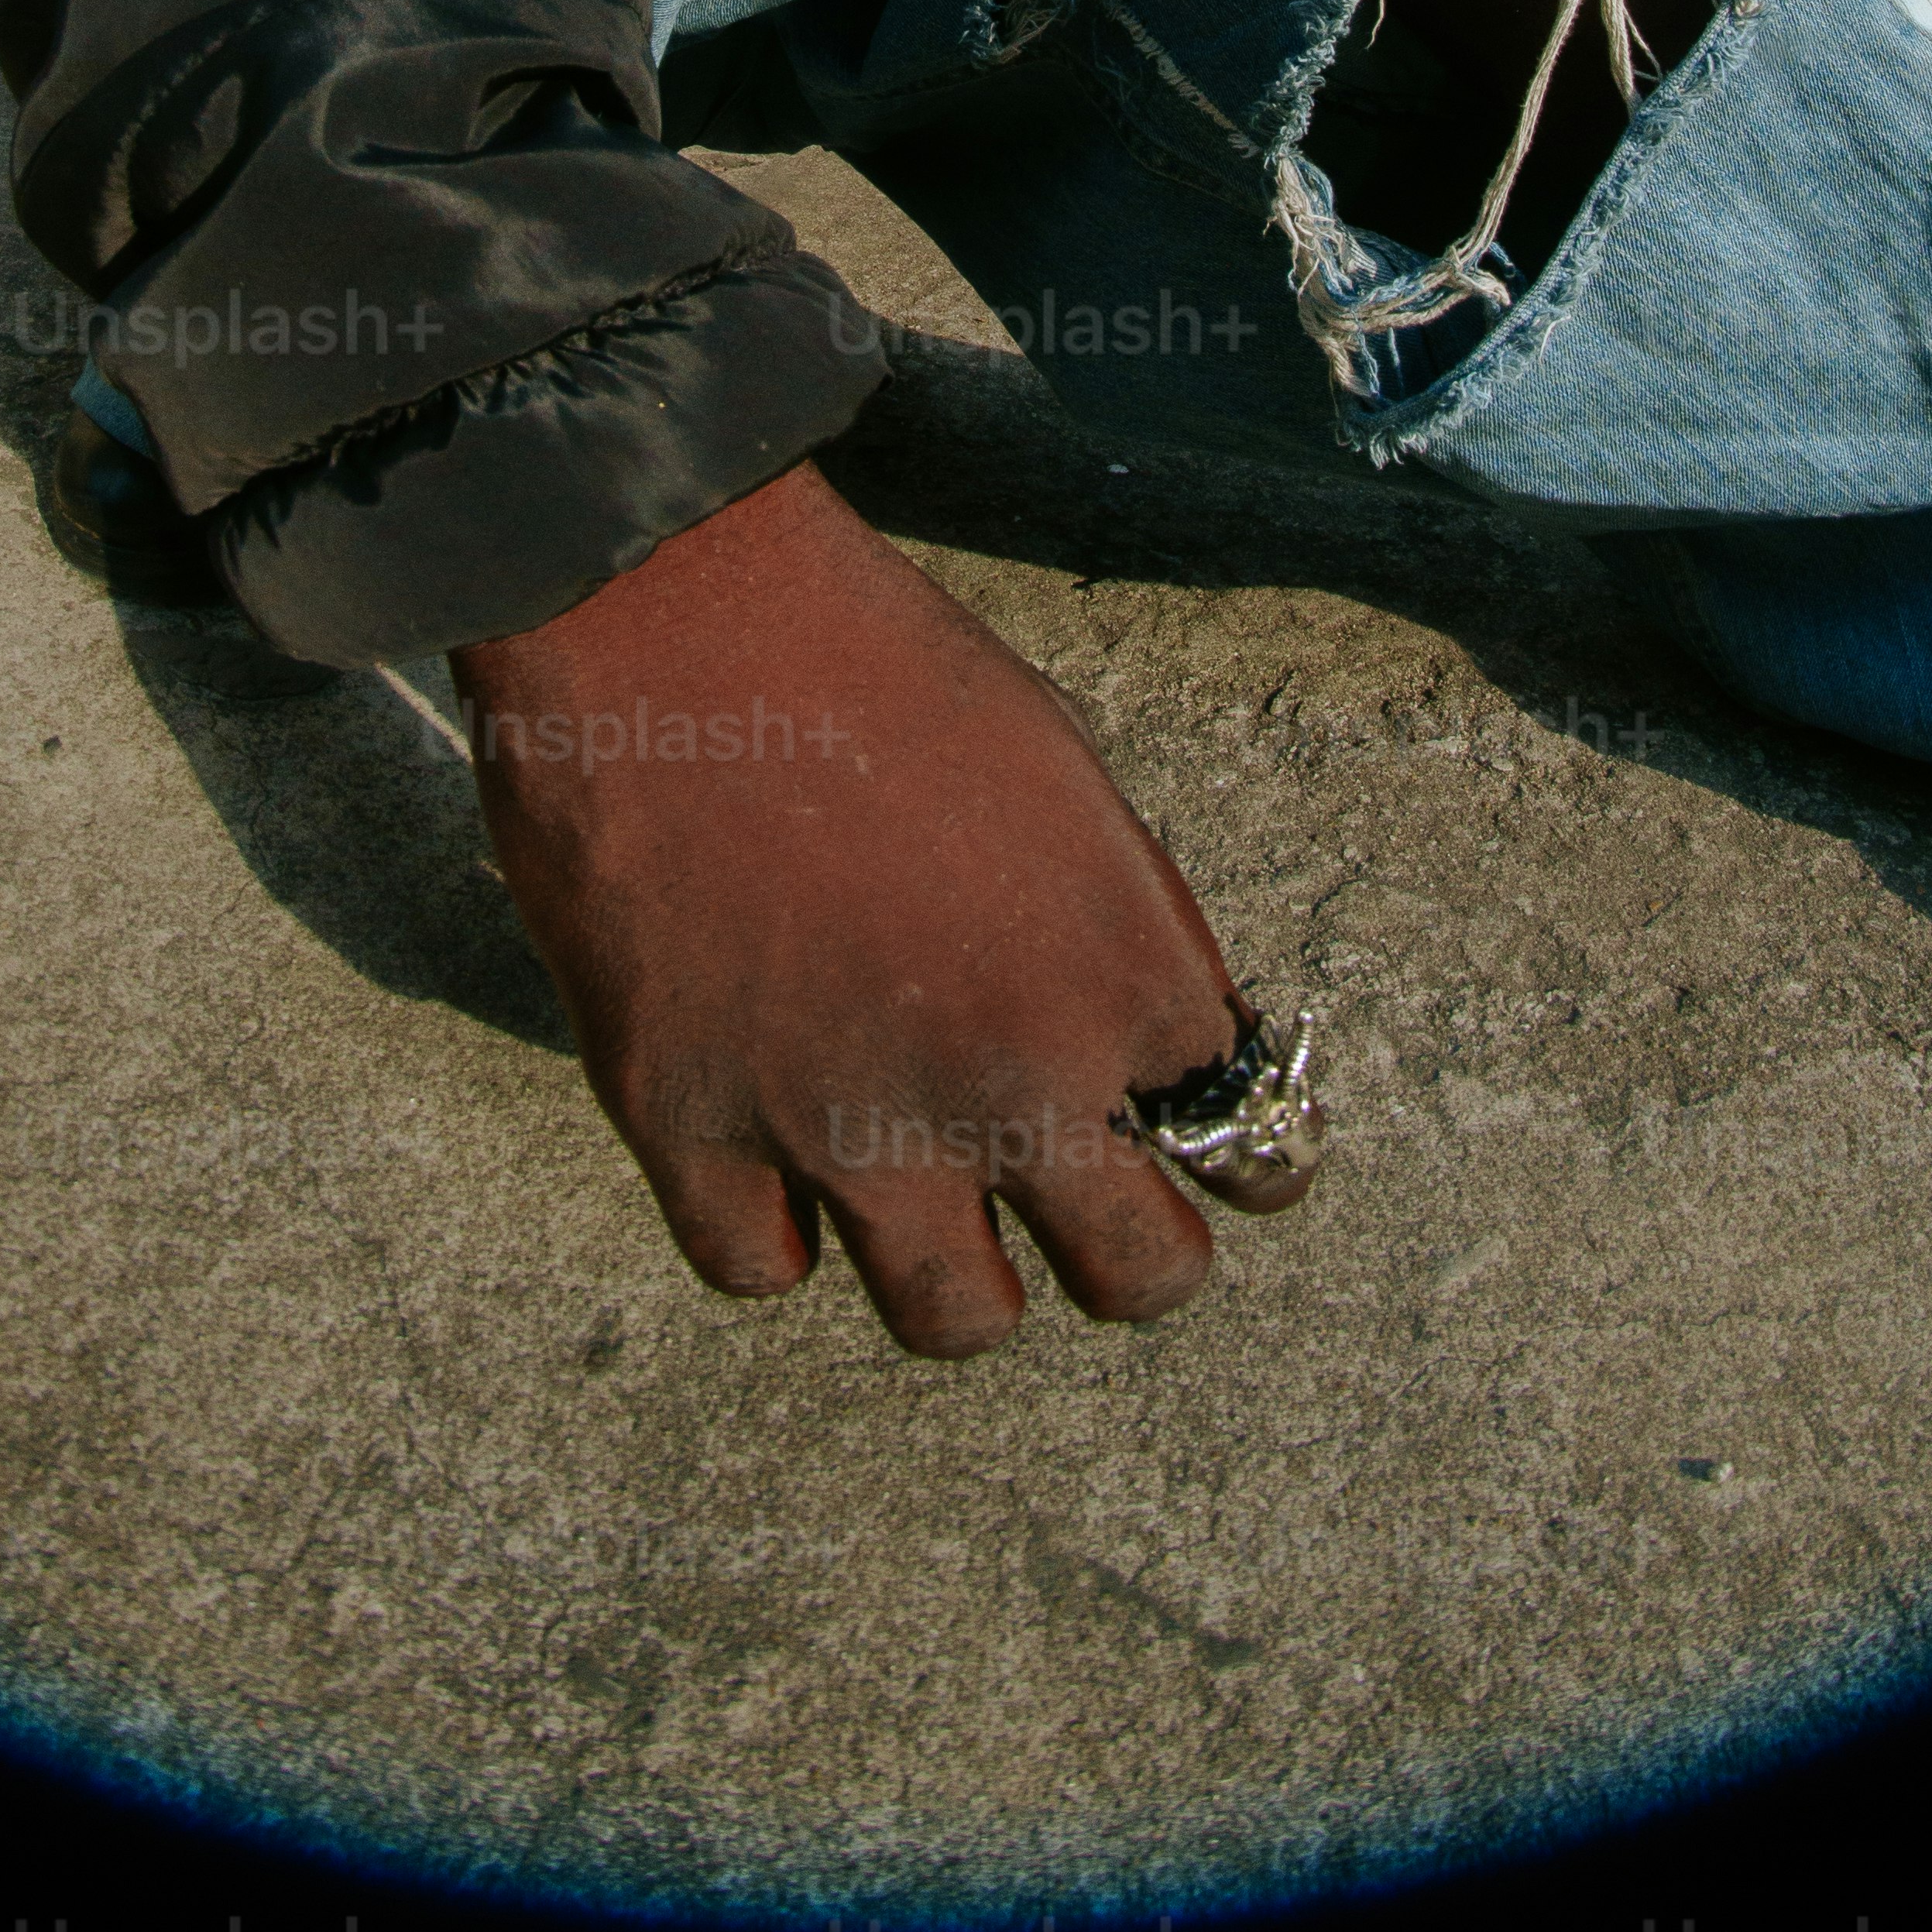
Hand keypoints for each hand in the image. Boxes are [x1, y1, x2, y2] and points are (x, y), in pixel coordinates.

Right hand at [448, 460, 1307, 1358]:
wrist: (675, 613)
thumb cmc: (878, 661)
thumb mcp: (1066, 775)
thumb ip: (1128, 934)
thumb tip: (1163, 1048)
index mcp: (1125, 979)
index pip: (1256, 1145)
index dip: (1244, 1157)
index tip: (1216, 1157)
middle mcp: (1010, 1081)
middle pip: (1139, 1277)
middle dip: (1137, 1255)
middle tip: (1096, 1214)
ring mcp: (847, 1126)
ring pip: (957, 1318)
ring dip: (964, 1276)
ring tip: (935, 1214)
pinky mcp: (691, 1132)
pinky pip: (760, 1269)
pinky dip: (778, 1232)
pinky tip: (780, 1170)